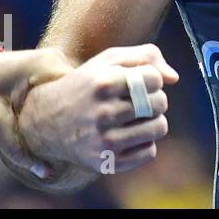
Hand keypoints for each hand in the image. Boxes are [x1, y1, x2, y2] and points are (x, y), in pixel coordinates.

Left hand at [0, 48, 75, 172]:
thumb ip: (18, 148)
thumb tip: (45, 173)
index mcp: (46, 66)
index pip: (83, 91)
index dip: (82, 116)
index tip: (74, 137)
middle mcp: (57, 58)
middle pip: (84, 90)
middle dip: (79, 114)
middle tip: (69, 138)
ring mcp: (57, 60)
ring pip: (78, 88)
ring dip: (72, 108)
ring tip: (63, 129)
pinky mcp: (54, 65)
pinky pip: (69, 85)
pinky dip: (66, 102)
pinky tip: (57, 118)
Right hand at [17, 44, 179, 176]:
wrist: (45, 121)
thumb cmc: (87, 85)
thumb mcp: (108, 61)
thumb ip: (146, 56)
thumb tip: (174, 77)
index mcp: (102, 84)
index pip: (155, 79)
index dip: (152, 79)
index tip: (139, 82)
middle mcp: (102, 114)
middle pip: (160, 103)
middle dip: (154, 99)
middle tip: (137, 101)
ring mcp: (103, 141)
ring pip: (159, 128)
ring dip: (153, 121)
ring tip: (136, 118)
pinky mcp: (105, 163)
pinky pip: (149, 152)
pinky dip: (144, 143)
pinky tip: (128, 136)